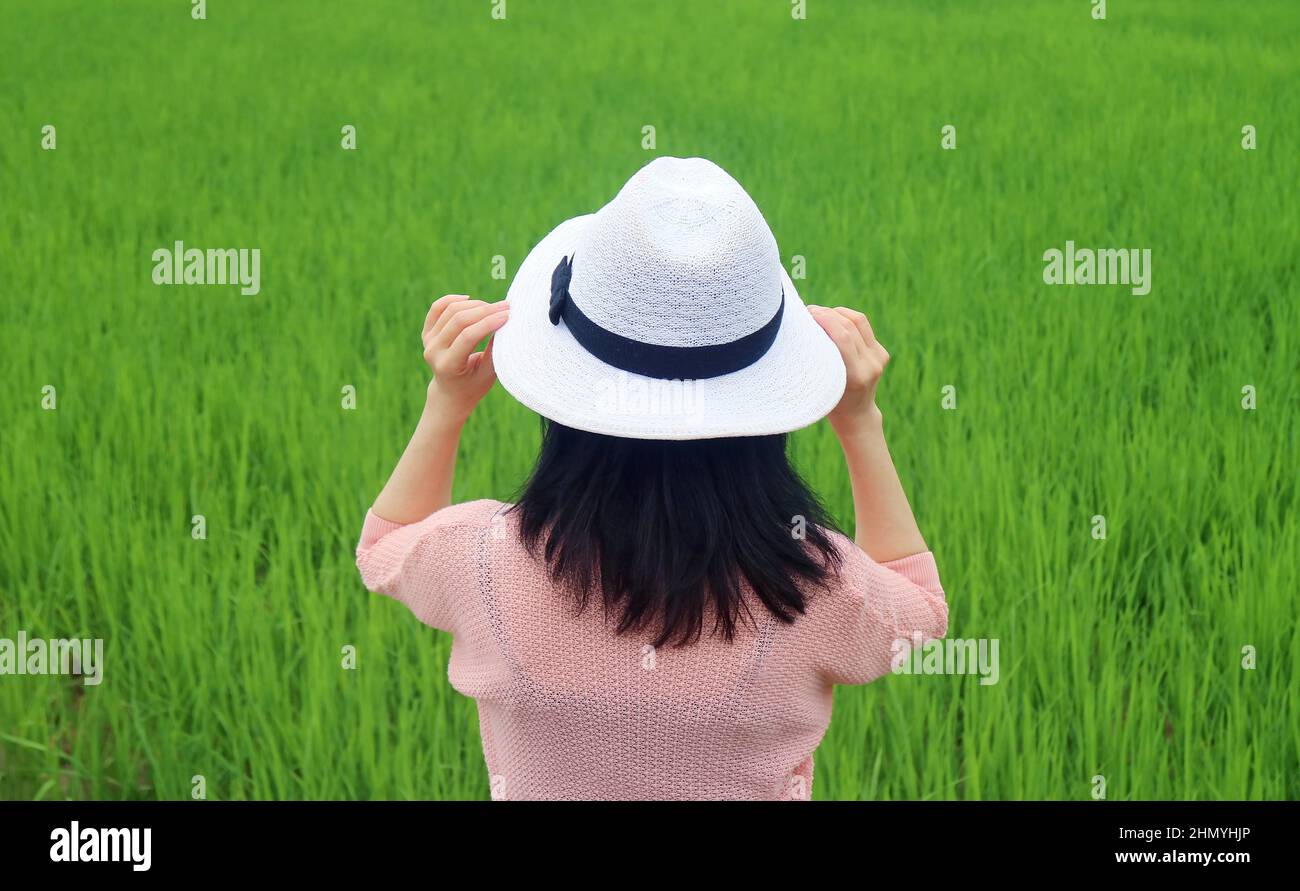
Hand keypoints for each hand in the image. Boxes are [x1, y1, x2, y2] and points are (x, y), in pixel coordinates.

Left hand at [422, 294, 509, 423]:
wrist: (450, 393)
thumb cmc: (474, 385)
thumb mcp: (488, 374)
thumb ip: (494, 350)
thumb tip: (505, 321)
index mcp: (447, 366)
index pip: (468, 336)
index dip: (488, 323)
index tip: (508, 315)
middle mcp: (433, 352)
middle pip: (458, 320)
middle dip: (485, 310)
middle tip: (506, 306)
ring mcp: (427, 341)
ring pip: (450, 310)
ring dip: (474, 304)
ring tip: (493, 307)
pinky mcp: (426, 333)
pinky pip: (437, 308)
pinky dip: (452, 299)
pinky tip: (469, 299)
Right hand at [808, 305, 888, 436]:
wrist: (856, 416)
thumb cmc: (829, 402)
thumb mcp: (819, 385)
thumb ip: (816, 361)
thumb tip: (800, 329)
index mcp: (857, 375)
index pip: (843, 337)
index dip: (824, 319)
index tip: (805, 313)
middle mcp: (872, 365)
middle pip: (850, 325)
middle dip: (827, 313)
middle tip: (808, 311)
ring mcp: (879, 358)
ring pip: (858, 321)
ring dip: (836, 312)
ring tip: (819, 313)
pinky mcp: (881, 353)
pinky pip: (863, 326)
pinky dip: (845, 319)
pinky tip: (831, 319)